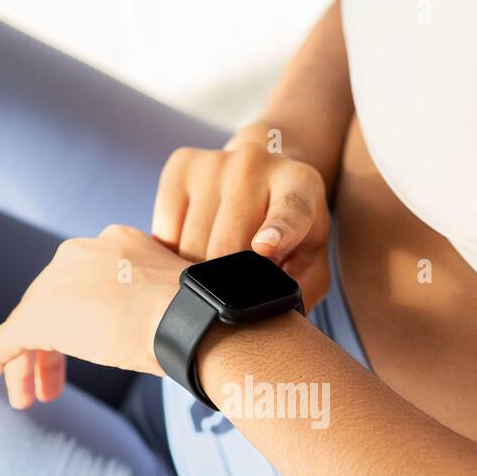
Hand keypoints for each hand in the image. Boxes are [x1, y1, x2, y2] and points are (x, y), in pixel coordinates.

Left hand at [0, 225, 182, 406]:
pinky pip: (3, 343)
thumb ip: (155, 309)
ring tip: (29, 399)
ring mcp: (59, 282)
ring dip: (27, 364)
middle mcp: (81, 254)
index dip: (79, 321)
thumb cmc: (200, 318)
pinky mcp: (40, 315)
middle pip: (50, 303)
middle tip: (49, 385)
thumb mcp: (175, 304)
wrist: (194, 317)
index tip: (88, 348)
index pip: (81, 284)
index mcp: (115, 245)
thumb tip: (161, 337)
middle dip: (48, 347)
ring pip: (28, 325)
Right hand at [152, 133, 331, 307]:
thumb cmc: (289, 227)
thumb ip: (304, 284)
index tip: (265, 247)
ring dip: (198, 274)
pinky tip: (190, 252)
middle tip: (231, 297)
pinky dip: (171, 254)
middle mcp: (256, 164)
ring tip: (214, 274)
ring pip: (191, 245)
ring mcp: (215, 162)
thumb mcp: (311, 254)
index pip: (289, 212)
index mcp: (300, 186)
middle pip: (227, 247)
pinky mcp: (180, 166)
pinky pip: (165, 232)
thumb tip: (274, 313)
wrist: (263, 167)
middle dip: (226, 283)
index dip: (277, 232)